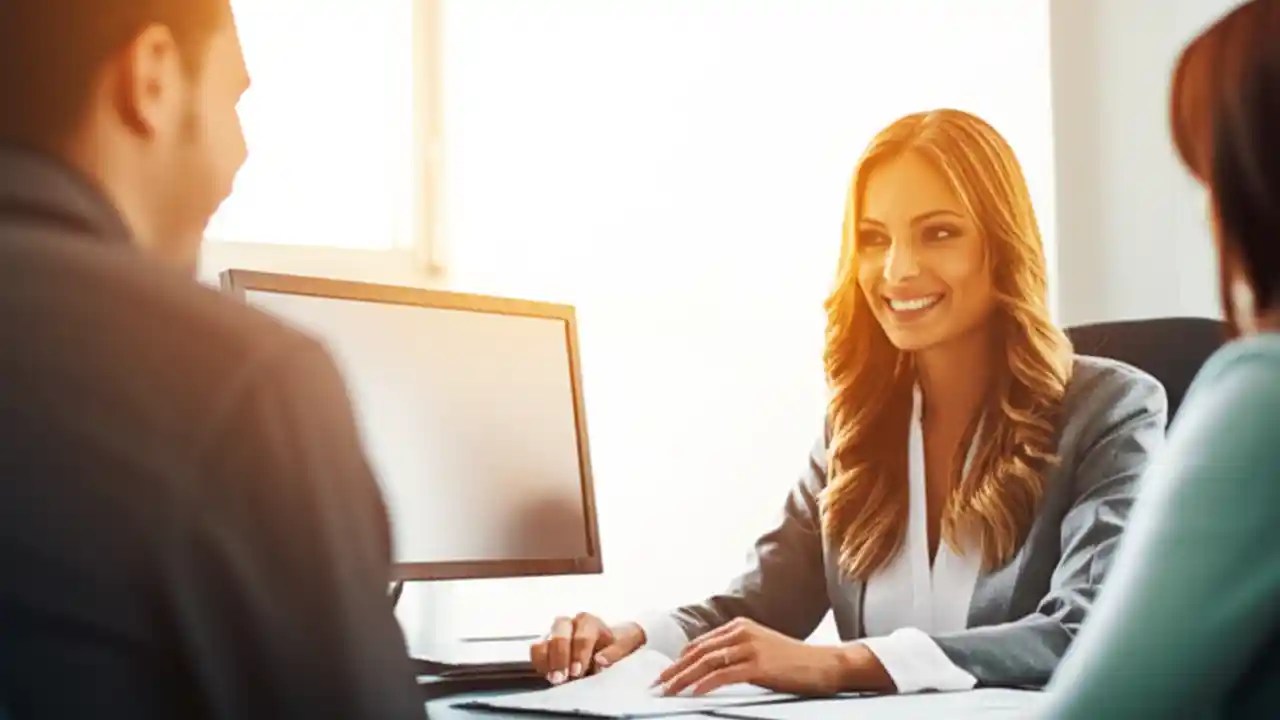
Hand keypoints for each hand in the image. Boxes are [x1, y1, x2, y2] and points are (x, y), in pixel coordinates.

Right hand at [529, 613, 646, 684]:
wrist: (605, 646)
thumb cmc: (615, 645)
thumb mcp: (625, 646)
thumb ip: (616, 652)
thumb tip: (601, 661)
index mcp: (589, 622)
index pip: (582, 634)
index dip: (580, 653)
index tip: (578, 671)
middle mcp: (569, 624)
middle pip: (560, 633)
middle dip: (561, 657)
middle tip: (563, 678)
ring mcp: (554, 633)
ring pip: (544, 640)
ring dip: (548, 662)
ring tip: (554, 679)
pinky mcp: (544, 644)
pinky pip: (535, 650)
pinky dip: (539, 663)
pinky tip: (548, 675)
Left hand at [654, 618, 894, 696]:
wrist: (823, 664)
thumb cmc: (792, 662)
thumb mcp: (759, 651)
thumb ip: (735, 655)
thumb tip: (708, 670)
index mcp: (739, 626)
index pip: (700, 644)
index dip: (679, 660)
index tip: (664, 675)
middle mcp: (742, 632)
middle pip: (698, 652)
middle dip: (674, 670)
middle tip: (657, 685)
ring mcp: (750, 646)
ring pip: (707, 663)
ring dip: (684, 678)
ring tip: (669, 691)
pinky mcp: (759, 664)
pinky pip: (724, 675)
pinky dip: (706, 684)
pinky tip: (694, 693)